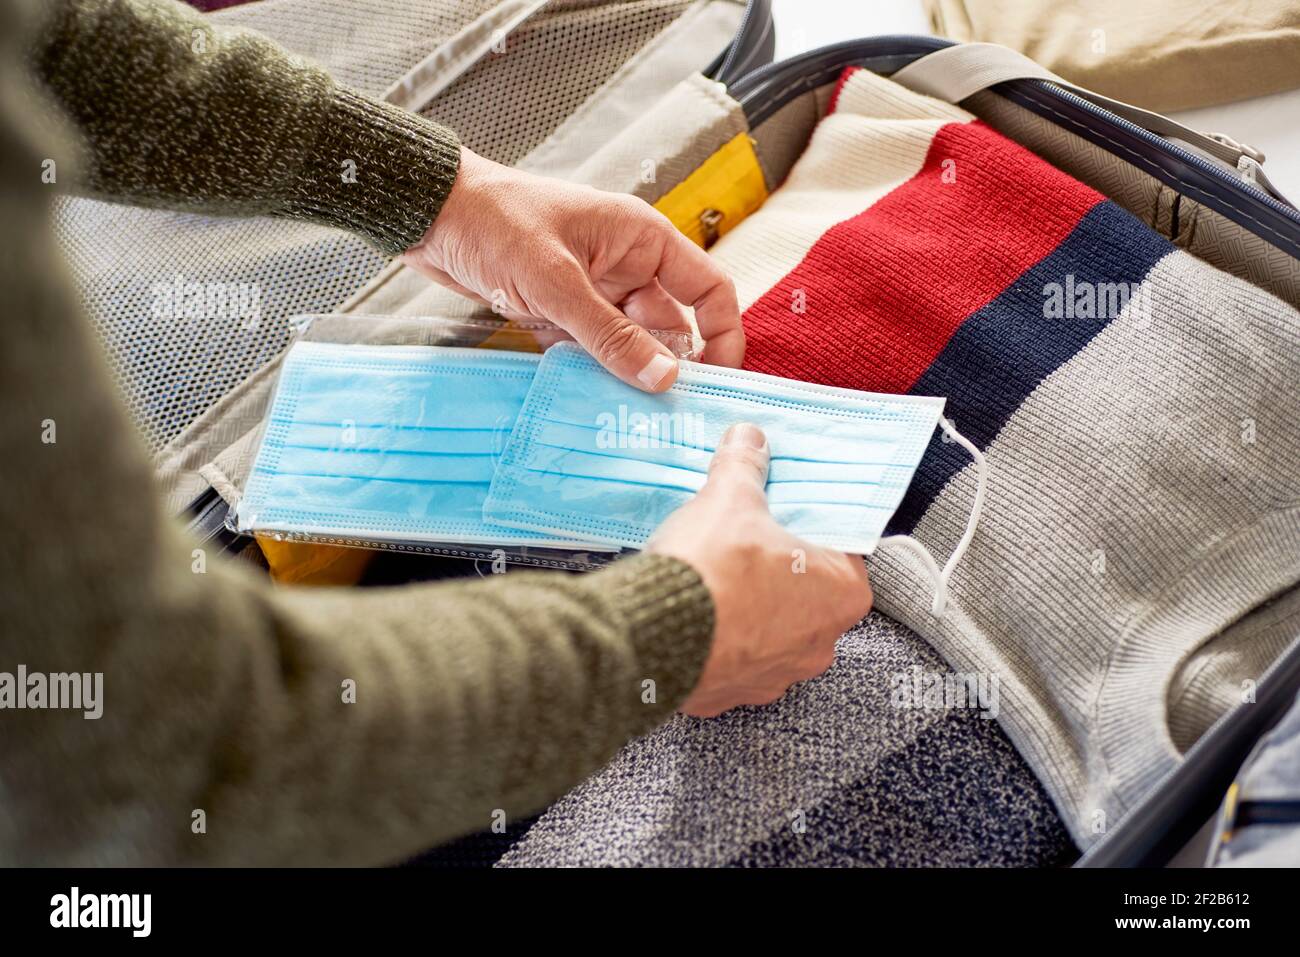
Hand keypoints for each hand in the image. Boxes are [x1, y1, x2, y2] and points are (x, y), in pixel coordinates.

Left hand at [400, 147, 743, 391]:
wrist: (431, 214)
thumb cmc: (496, 223)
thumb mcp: (557, 282)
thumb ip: (610, 334)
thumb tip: (664, 378)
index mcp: (642, 240)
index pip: (708, 288)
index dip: (722, 334)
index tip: (719, 380)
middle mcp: (626, 265)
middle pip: (670, 326)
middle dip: (670, 367)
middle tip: (667, 416)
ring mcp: (593, 291)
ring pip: (628, 344)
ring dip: (626, 375)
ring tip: (627, 417)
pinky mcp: (561, 312)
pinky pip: (590, 351)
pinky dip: (589, 374)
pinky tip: (587, 404)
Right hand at [648, 424, 873, 716]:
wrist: (651, 635)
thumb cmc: (711, 570)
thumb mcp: (730, 498)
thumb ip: (745, 465)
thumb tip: (749, 439)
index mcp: (842, 593)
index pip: (843, 550)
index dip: (810, 529)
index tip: (783, 518)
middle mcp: (820, 644)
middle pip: (808, 594)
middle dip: (780, 572)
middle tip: (746, 544)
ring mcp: (776, 677)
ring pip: (770, 632)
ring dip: (749, 609)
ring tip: (715, 579)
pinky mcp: (732, 695)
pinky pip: (731, 660)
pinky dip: (717, 639)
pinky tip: (693, 613)